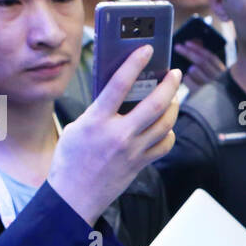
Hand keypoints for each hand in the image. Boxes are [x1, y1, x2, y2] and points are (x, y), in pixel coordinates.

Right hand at [48, 45, 181, 224]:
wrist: (73, 196)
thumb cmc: (70, 160)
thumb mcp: (77, 128)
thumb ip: (98, 111)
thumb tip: (119, 95)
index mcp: (96, 121)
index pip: (119, 85)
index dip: (135, 63)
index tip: (146, 49)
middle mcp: (118, 135)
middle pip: (155, 104)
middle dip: (169, 85)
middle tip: (174, 73)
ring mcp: (132, 151)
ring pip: (165, 124)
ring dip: (173, 106)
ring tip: (173, 97)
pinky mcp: (140, 164)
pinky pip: (164, 144)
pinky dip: (169, 133)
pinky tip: (166, 126)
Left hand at [177, 41, 225, 92]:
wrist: (210, 110)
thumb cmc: (207, 90)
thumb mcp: (211, 76)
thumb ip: (205, 62)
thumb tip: (193, 45)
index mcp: (223, 73)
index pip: (211, 58)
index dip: (199, 49)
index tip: (187, 43)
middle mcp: (218, 79)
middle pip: (202, 61)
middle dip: (188, 52)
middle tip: (178, 47)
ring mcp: (209, 87)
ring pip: (195, 69)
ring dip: (189, 68)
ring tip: (189, 71)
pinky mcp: (200, 94)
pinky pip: (188, 79)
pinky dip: (185, 78)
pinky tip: (187, 80)